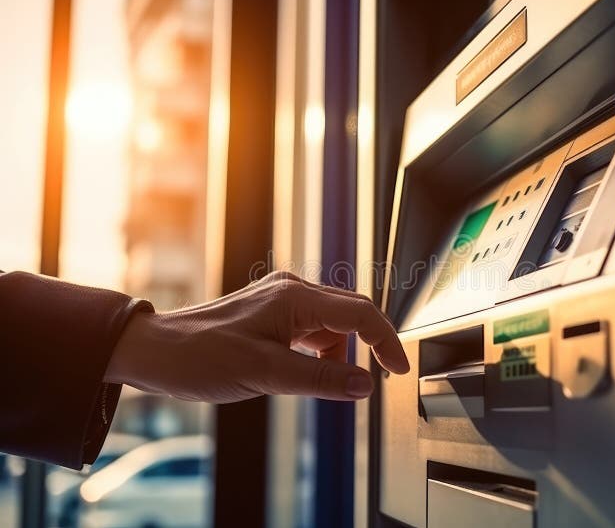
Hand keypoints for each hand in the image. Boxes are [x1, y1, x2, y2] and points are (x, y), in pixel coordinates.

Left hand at [105, 271, 408, 402]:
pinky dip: (320, 351)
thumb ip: (321, 379)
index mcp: (295, 297)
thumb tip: (364, 385)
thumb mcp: (266, 374)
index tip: (398, 370)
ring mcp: (280, 299)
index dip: (386, 342)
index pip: (359, 315)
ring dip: (340, 353)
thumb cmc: (199, 357)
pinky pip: (311, 329)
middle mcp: (292, 290)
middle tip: (379, 378)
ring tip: (327, 383)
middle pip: (350, 314)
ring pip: (331, 323)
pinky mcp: (271, 312)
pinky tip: (308, 371)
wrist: (155, 352)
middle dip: (368, 345)